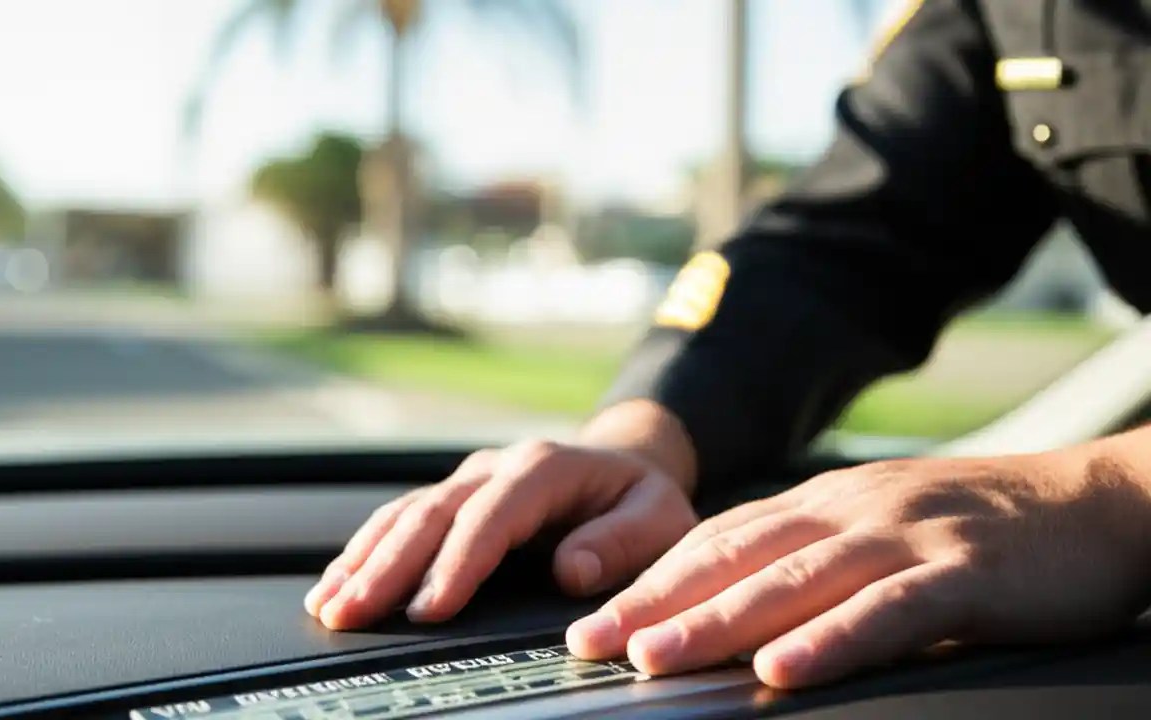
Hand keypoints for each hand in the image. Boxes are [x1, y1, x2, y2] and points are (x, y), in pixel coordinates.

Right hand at [304, 439, 698, 629]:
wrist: (623, 463)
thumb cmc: (642, 500)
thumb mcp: (660, 517)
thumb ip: (621, 541)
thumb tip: (570, 570)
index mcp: (545, 469)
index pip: (491, 517)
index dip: (457, 564)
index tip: (429, 609)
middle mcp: (496, 467)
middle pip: (431, 515)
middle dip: (387, 567)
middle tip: (351, 614)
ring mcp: (468, 479)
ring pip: (404, 515)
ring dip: (363, 560)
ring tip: (329, 604)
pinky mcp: (451, 497)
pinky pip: (399, 520)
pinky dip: (364, 552)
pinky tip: (334, 583)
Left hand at [566, 451, 1150, 687]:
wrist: (1095, 498)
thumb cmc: (979, 527)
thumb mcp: (881, 530)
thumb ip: (817, 560)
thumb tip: (739, 612)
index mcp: (825, 504)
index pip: (718, 540)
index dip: (651, 579)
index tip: (594, 616)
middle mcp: (851, 512)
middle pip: (736, 557)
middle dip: (657, 602)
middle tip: (593, 641)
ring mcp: (905, 539)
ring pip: (795, 580)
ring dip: (717, 620)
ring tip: (654, 658)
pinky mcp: (963, 575)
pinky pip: (887, 611)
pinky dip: (831, 640)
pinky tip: (783, 668)